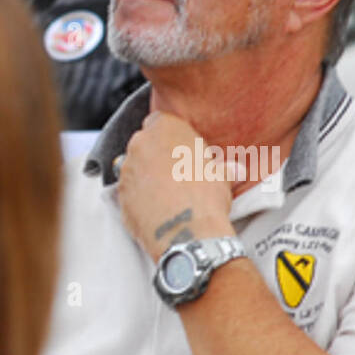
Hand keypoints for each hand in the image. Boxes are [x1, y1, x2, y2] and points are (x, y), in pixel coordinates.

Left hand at [116, 111, 233, 260]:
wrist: (188, 233)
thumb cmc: (206, 197)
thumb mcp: (223, 175)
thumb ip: (222, 167)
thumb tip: (235, 170)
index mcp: (165, 128)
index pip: (161, 120)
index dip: (172, 136)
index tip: (183, 150)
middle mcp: (140, 144)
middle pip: (145, 144)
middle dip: (157, 156)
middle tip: (177, 174)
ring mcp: (126, 171)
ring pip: (134, 168)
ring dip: (146, 178)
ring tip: (167, 196)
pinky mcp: (119, 197)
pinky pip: (130, 193)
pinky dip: (140, 199)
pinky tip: (157, 211)